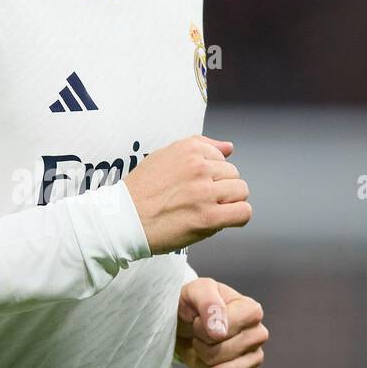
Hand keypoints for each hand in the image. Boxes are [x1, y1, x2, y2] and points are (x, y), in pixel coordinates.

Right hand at [124, 136, 251, 254]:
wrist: (123, 220)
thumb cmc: (141, 192)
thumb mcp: (164, 156)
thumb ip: (200, 147)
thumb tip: (229, 148)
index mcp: (189, 150)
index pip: (221, 157)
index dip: (211, 174)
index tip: (194, 186)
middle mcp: (198, 167)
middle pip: (233, 174)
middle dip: (220, 188)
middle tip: (198, 200)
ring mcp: (204, 192)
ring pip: (241, 192)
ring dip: (229, 202)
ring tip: (208, 210)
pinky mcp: (208, 217)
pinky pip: (243, 213)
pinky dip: (237, 217)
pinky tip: (221, 220)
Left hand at [174, 277, 267, 367]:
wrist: (186, 321)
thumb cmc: (192, 303)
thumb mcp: (195, 290)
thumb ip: (208, 303)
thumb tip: (219, 332)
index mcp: (252, 311)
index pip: (223, 332)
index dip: (201, 329)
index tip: (197, 320)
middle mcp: (259, 335)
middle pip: (220, 355)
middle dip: (200, 347)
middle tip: (197, 337)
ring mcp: (255, 359)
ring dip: (201, 366)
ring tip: (201, 352)